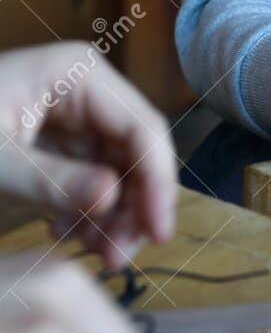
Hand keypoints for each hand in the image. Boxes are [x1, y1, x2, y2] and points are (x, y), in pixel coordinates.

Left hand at [0, 44, 175, 271]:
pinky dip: (90, 213)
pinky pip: (95, 181)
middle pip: (138, 152)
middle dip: (135, 206)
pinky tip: (66, 234)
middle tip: (119, 258)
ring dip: (116, 217)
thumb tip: (112, 200)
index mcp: (78, 74)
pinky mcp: (61, 145)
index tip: (159, 234)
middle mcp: (87, 90)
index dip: (158, 182)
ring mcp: (76, 118)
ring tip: (95, 254)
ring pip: (122, 172)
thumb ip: (50, 179)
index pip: (143, 127)